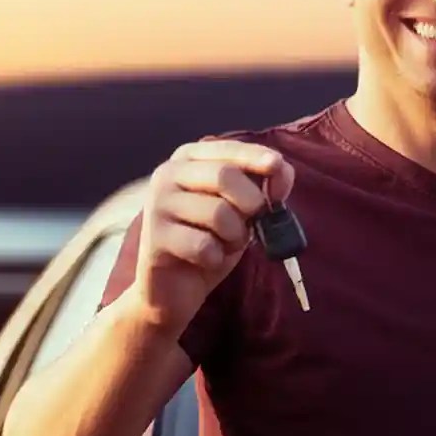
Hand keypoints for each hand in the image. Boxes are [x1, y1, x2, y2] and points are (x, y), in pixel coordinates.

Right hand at [132, 139, 294, 337]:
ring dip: (234, 237)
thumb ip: (260, 186)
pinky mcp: (154, 238)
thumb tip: (280, 172)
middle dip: (251, 203)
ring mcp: (156, 205)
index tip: (276, 167)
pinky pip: (204, 246)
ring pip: (219, 213)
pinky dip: (216, 258)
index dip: (256, 157)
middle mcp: (166, 175)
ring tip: (223, 244)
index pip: (228, 148)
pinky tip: (204, 260)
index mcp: (187, 159)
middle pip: (224, 175)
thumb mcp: (240, 209)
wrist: (172, 286)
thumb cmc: (210, 240)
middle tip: (251, 223)